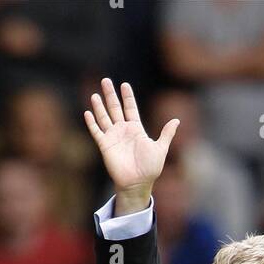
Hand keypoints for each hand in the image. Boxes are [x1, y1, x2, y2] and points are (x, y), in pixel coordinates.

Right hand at [84, 78, 178, 210]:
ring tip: (95, 94)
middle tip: (106, 80)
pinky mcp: (105, 146)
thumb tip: (177, 120)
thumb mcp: (160, 149)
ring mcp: (113, 137)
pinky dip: (92, 123)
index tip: (124, 85)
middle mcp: (123, 131)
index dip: (127, 97)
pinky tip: (87, 112)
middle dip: (110, 95)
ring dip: (99, 106)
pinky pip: (97, 132)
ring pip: (104, 117)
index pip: (130, 108)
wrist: (138, 184)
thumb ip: (166, 134)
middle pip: (115, 108)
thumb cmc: (150, 169)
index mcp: (136, 129)